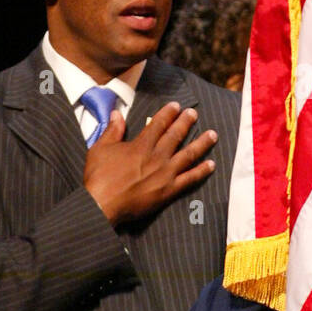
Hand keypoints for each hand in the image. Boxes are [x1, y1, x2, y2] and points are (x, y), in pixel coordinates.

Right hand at [84, 102, 217, 225]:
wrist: (102, 205)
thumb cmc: (98, 177)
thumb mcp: (100, 149)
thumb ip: (112, 130)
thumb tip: (117, 113)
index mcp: (140, 145)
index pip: (158, 124)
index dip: (168, 113)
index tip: (176, 105)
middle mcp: (156, 157)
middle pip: (175, 135)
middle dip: (186, 122)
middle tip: (194, 113)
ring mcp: (165, 174)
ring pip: (188, 154)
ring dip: (202, 143)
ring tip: (213, 134)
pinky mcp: (168, 191)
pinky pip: (189, 179)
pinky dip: (202, 171)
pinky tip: (212, 165)